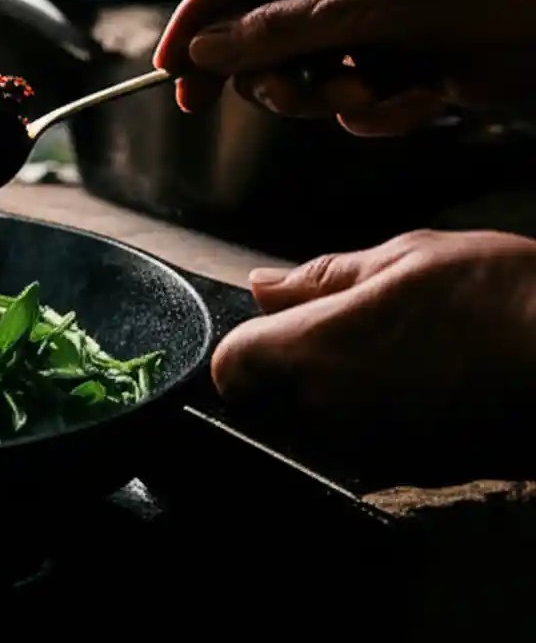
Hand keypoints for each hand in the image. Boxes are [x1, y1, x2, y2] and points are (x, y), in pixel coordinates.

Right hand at [154, 0, 535, 135]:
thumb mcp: (355, 8)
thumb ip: (269, 32)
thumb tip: (202, 51)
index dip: (196, 21)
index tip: (171, 71)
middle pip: (256, 33)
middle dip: (272, 75)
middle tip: (277, 97)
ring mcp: (359, 21)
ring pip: (298, 75)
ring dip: (328, 98)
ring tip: (366, 94)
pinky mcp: (385, 61)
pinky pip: (345, 99)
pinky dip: (374, 110)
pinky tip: (416, 98)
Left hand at [214, 229, 535, 485]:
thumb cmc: (501, 298)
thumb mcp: (408, 257)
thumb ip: (322, 278)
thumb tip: (262, 285)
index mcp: (314, 351)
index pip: (231, 365)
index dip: (248, 342)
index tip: (280, 324)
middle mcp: (327, 412)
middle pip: (267, 397)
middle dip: (290, 365)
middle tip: (353, 328)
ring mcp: (366, 450)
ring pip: (312, 423)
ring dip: (334, 391)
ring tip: (400, 352)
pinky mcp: (405, 473)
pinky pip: (360, 445)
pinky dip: (375, 417)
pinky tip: (425, 385)